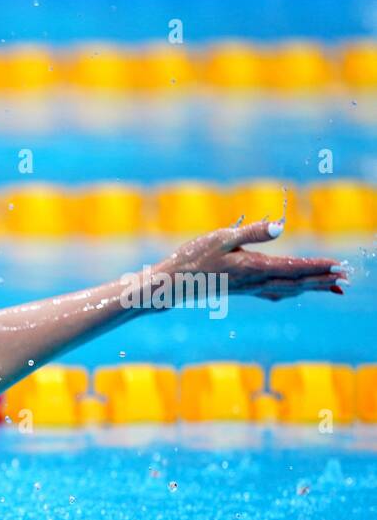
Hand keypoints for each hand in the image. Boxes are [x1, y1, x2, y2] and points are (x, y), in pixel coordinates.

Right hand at [154, 219, 347, 301]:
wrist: (171, 284)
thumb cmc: (192, 258)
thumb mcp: (220, 237)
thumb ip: (251, 232)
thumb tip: (280, 227)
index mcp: (254, 268)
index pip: (294, 268)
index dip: (319, 267)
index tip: (341, 267)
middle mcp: (255, 281)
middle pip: (297, 282)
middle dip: (323, 280)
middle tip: (347, 280)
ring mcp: (248, 287)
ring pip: (288, 289)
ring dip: (312, 287)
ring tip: (332, 288)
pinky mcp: (241, 288)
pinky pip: (274, 292)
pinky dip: (291, 291)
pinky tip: (294, 292)